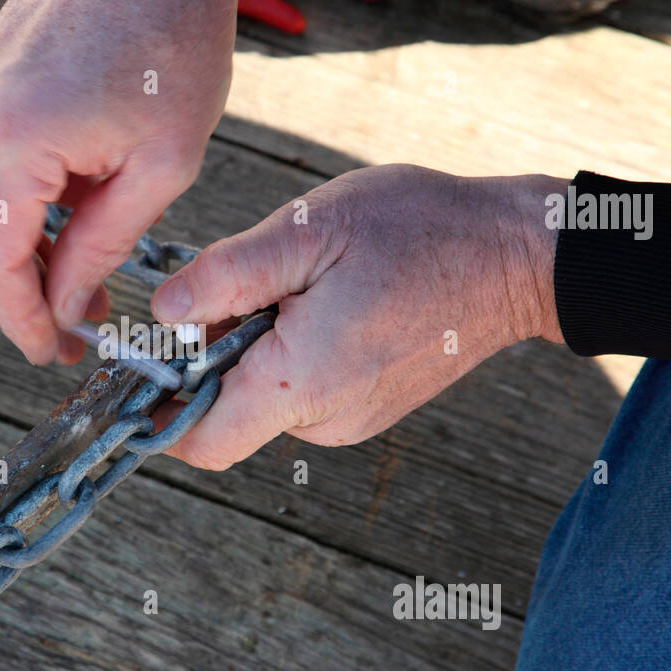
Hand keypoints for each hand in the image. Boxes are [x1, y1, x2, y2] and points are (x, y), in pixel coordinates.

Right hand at [0, 0, 271, 364]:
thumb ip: (103, 243)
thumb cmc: (175, 41)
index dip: (20, 320)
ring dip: (26, 249)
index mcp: (15, 139)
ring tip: (86, 275)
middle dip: (23, 292)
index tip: (52, 355)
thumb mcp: (161, 165)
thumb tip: (65, 303)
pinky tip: (74, 213)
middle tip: (75, 327)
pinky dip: (24, 203)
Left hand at [149, 165, 567, 469]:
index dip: (160, 410)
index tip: (153, 359)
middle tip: (254, 282)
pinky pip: (302, 389)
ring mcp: (350, 419)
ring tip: (306, 282)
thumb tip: (163, 314)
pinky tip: (331, 299)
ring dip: (258, 346)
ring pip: (264, 397)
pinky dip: (294, 350)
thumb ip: (226, 276)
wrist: (517, 255)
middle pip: (226, 411)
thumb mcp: (310, 231)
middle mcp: (322, 419)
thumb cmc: (418, 230)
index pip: (199, 440)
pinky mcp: (369, 407)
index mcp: (298, 382)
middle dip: (215, 354)